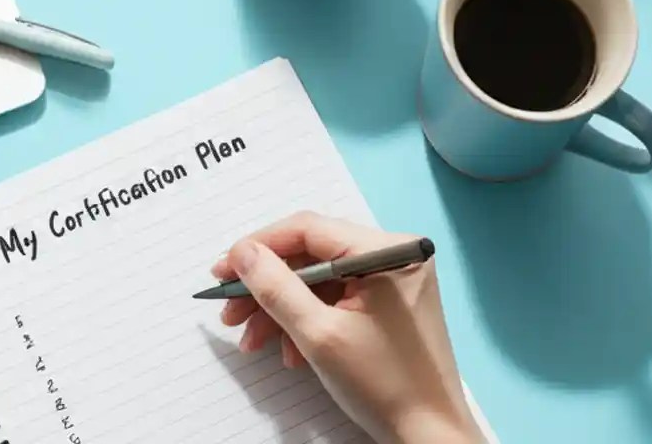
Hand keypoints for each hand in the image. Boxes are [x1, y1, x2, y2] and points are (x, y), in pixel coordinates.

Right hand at [211, 212, 484, 443]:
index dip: (259, 247)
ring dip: (280, 309)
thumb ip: (276, 288)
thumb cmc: (383, 385)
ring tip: (251, 341)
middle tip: (229, 310)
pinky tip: (288, 352)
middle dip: (266, 286)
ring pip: (318, 281)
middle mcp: (393, 255)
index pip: (309, 229)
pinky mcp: (387, 304)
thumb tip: (242, 253)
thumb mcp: (319, 335)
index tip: (222, 271)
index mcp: (387, 250)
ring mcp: (392, 280)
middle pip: (311, 255)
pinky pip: (335, 299)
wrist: (429, 437)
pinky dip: (305, 321)